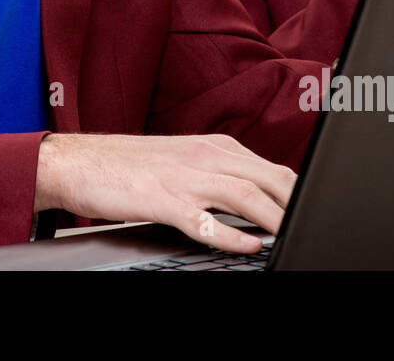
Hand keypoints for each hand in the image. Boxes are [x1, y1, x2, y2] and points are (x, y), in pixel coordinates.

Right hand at [34, 133, 294, 253]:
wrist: (77, 162)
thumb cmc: (129, 166)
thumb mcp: (184, 159)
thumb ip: (220, 172)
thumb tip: (259, 196)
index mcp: (214, 147)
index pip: (271, 168)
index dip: (299, 190)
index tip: (316, 210)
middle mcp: (204, 157)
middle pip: (266, 178)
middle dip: (296, 204)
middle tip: (317, 224)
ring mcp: (182, 178)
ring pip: (243, 196)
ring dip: (274, 218)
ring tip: (294, 236)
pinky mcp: (159, 199)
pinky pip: (201, 219)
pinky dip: (228, 233)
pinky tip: (247, 246)